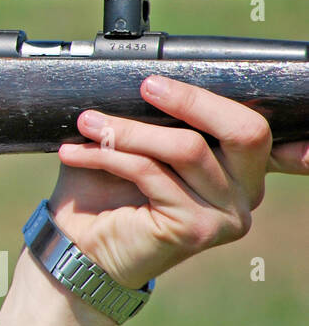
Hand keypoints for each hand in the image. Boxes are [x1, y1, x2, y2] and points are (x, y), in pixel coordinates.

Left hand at [49, 74, 281, 289]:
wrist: (80, 246)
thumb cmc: (107, 190)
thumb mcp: (138, 144)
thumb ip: (155, 118)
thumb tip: (146, 80)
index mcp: (239, 168)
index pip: (250, 125)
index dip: (213, 100)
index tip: (156, 81)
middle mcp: (246, 193)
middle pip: (241, 131)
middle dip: (189, 101)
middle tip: (144, 87)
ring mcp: (226, 214)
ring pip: (186, 149)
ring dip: (127, 130)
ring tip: (87, 123)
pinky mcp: (196, 228)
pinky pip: (151, 172)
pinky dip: (109, 155)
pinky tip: (76, 154)